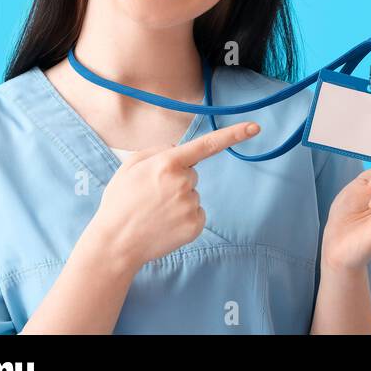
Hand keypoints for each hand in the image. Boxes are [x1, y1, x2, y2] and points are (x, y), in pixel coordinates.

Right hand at [83, 122, 261, 271]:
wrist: (115, 243)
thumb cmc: (120, 202)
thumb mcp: (130, 166)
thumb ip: (156, 150)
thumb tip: (178, 147)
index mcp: (167, 163)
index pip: (207, 145)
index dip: (233, 134)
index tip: (255, 127)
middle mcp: (183, 182)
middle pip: (192, 174)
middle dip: (176, 181)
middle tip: (151, 197)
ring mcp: (191, 205)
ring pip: (193, 195)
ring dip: (178, 201)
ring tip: (154, 212)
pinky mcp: (195, 225)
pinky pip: (197, 213)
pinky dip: (184, 218)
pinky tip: (165, 224)